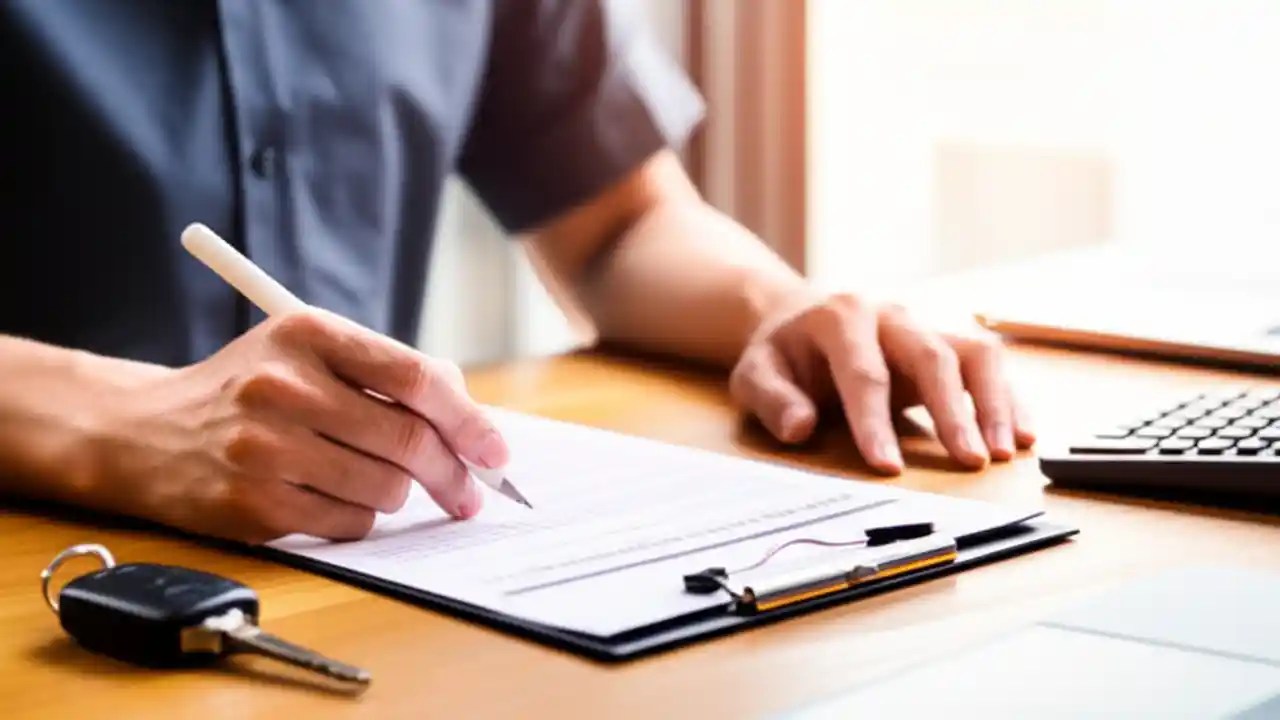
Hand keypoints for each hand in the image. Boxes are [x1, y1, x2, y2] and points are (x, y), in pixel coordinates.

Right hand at [80, 310, 506, 542]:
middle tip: (468, 492)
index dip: (467, 420)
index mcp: (308, 333)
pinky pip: (349, 523)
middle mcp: (283, 386)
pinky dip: (360, 517)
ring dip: (399, 493)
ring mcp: (264, 448)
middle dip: (452, 473)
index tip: (494, 450)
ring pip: (385, 488)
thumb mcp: (309, 352)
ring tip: (373, 479)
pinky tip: (333, 497)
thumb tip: (470, 418)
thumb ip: (388, 372)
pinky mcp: (251, 504)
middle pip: (408, 440)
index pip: (415, 379)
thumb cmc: (250, 387)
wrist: (146, 431)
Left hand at [729, 294, 1033, 473]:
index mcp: (841, 317)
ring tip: (1004, 453)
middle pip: (932, 357)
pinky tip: (1022, 436)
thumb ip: (773, 400)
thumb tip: (800, 428)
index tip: (887, 468)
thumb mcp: (757, 374)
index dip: (875, 422)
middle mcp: (891, 316)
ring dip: (994, 403)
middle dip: (953, 412)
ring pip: (973, 354)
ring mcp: (925, 326)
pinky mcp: (947, 344)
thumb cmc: (783, 354)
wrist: (801, 319)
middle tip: (969, 461)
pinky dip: (1008, 399)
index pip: (864, 372)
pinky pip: (987, 364)